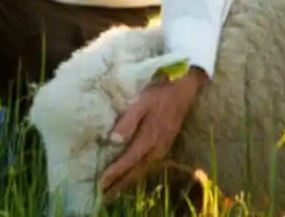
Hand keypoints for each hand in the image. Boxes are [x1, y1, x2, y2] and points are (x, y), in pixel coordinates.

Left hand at [99, 67, 208, 200]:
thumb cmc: (159, 92)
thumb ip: (128, 121)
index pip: (128, 160)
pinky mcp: (164, 145)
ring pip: (142, 170)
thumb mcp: (141, 102)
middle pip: (135, 171)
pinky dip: (136, 174)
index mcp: (149, 138)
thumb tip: (113, 140)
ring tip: (113, 190)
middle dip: (119, 184)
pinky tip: (130, 175)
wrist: (184, 89)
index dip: (114, 172)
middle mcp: (156, 148)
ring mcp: (162, 148)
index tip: (100, 182)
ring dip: (127, 182)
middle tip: (103, 195)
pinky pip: (148, 165)